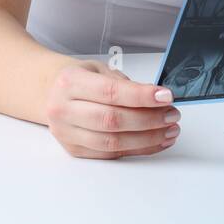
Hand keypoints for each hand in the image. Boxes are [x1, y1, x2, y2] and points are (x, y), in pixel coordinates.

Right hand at [43, 60, 179, 158]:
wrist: (51, 93)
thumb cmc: (80, 80)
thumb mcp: (100, 70)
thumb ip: (125, 84)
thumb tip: (158, 98)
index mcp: (70, 82)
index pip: (111, 92)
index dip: (141, 96)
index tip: (166, 96)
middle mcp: (63, 109)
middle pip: (112, 120)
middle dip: (149, 119)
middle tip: (172, 115)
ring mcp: (67, 133)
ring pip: (112, 142)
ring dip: (147, 138)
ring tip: (170, 130)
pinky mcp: (74, 150)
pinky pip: (111, 154)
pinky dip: (138, 149)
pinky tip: (156, 141)